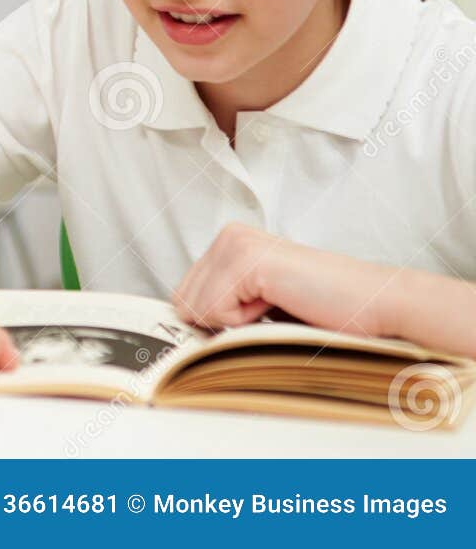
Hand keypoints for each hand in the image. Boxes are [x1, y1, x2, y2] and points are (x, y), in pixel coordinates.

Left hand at [173, 223, 401, 335]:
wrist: (377, 304)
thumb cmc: (325, 309)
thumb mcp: (260, 303)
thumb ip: (224, 303)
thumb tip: (184, 324)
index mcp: (230, 242)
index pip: (184, 295)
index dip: (214, 320)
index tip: (253, 318)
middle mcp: (228, 236)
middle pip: (183, 302)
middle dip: (221, 321)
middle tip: (270, 312)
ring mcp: (235, 244)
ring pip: (194, 308)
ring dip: (235, 322)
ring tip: (278, 306)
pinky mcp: (247, 260)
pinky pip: (214, 311)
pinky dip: (245, 322)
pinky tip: (281, 303)